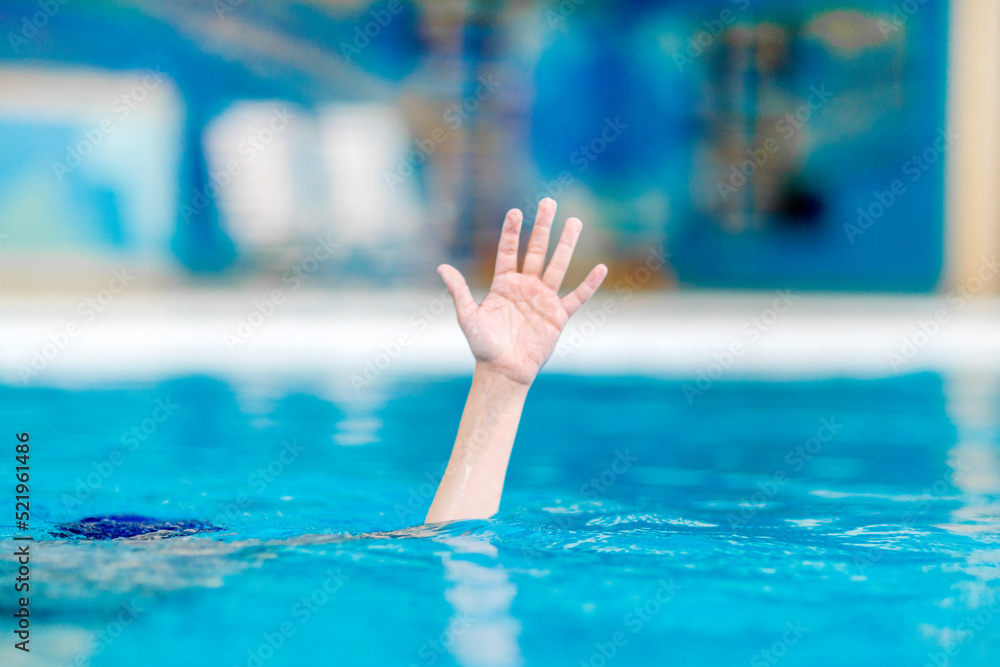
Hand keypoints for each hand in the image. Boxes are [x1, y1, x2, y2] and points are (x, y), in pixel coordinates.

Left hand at [437, 199, 606, 385]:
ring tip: (575, 221)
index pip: (509, 251)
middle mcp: (525, 287)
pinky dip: (589, 284)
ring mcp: (543, 299)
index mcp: (504, 284)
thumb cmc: (483, 345)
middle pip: (536, 250)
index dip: (512, 232)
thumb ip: (459, 291)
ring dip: (566, 244)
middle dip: (543, 226)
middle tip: (549, 201)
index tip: (516, 211)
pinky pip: (577, 297)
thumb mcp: (468, 316)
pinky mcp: (557, 316)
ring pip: (558, 265)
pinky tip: (601, 268)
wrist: (503, 371)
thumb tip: (442, 267)